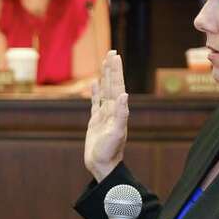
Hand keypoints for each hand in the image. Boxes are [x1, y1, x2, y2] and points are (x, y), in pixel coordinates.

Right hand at [84, 50, 129, 181]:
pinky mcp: (95, 122)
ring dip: (104, 77)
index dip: (115, 71)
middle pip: (111, 84)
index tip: (115, 56)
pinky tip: (94, 83)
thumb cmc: (109, 152)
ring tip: (104, 63)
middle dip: (111, 68)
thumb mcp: (116, 133)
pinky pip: (95, 103)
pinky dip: (95, 92)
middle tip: (111, 52)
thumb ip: (122, 114)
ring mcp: (104, 115)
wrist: (102, 166)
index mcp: (118, 110)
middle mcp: (112, 110)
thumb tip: (124, 95)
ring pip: (104, 91)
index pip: (117, 86)